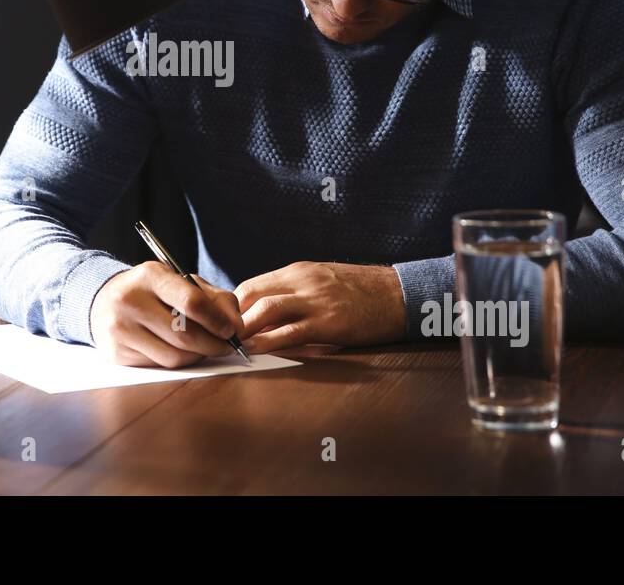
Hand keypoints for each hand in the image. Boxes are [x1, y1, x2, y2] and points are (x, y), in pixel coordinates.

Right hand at [89, 261, 245, 367]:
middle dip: (213, 345)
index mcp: (150, 276)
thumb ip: (214, 298)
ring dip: (197, 356)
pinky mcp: (115, 352)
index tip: (232, 330)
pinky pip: (159, 366)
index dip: (218, 321)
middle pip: (185, 335)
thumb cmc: (151, 291)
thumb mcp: (180, 281)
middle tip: (226, 346)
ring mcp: (120, 328)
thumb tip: (236, 326)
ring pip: (174, 356)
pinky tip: (179, 351)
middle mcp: (130, 300)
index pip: (192, 302)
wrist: (103, 301)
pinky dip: (177, 362)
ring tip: (203, 348)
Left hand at [235, 261, 405, 352]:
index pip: (253, 285)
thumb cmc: (363, 292)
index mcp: (299, 271)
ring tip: (233, 346)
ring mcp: (316, 300)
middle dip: (232, 318)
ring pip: (266, 310)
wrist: (401, 294)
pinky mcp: (329, 322)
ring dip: (244, 329)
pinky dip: (268, 343)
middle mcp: (303, 281)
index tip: (226, 325)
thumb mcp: (324, 281)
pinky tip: (256, 352)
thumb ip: (296, 293)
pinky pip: (291, 332)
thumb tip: (266, 316)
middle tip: (222, 339)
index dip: (234, 307)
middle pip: (252, 295)